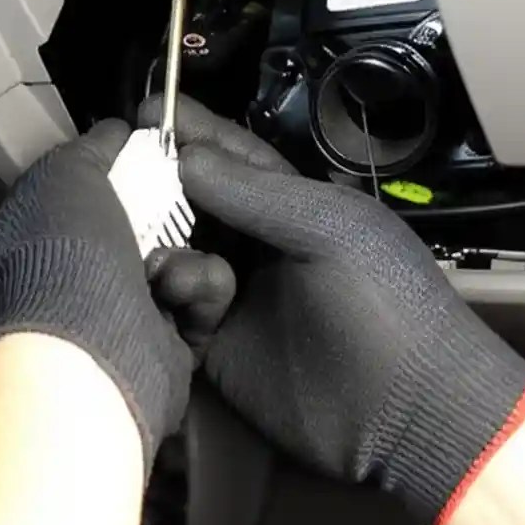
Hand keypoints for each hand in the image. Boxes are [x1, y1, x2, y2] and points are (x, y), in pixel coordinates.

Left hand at [0, 120, 195, 471]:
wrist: (95, 345)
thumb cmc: (68, 253)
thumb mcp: (68, 172)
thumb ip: (92, 147)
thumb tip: (116, 130)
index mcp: (38, 240)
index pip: (85, 196)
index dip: (120, 173)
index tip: (154, 156)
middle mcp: (75, 281)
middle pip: (142, 228)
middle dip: (169, 215)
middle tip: (185, 203)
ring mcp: (120, 319)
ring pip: (182, 264)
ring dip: (188, 257)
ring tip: (171, 267)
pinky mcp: (167, 350)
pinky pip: (203, 305)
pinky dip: (203, 294)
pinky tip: (187, 295)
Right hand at [139, 96, 524, 524]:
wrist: (408, 412)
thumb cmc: (385, 303)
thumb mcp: (329, 230)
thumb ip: (255, 191)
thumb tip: (184, 155)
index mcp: (293, 206)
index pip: (229, 157)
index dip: (188, 133)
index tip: (142, 113)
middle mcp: (257, 245)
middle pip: (188, 204)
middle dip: (154, 189)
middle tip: (115, 183)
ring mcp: (234, 298)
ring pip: (172, 257)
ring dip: (160, 250)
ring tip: (166, 263)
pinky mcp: (216, 350)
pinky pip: (172, 313)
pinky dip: (167, 300)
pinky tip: (177, 298)